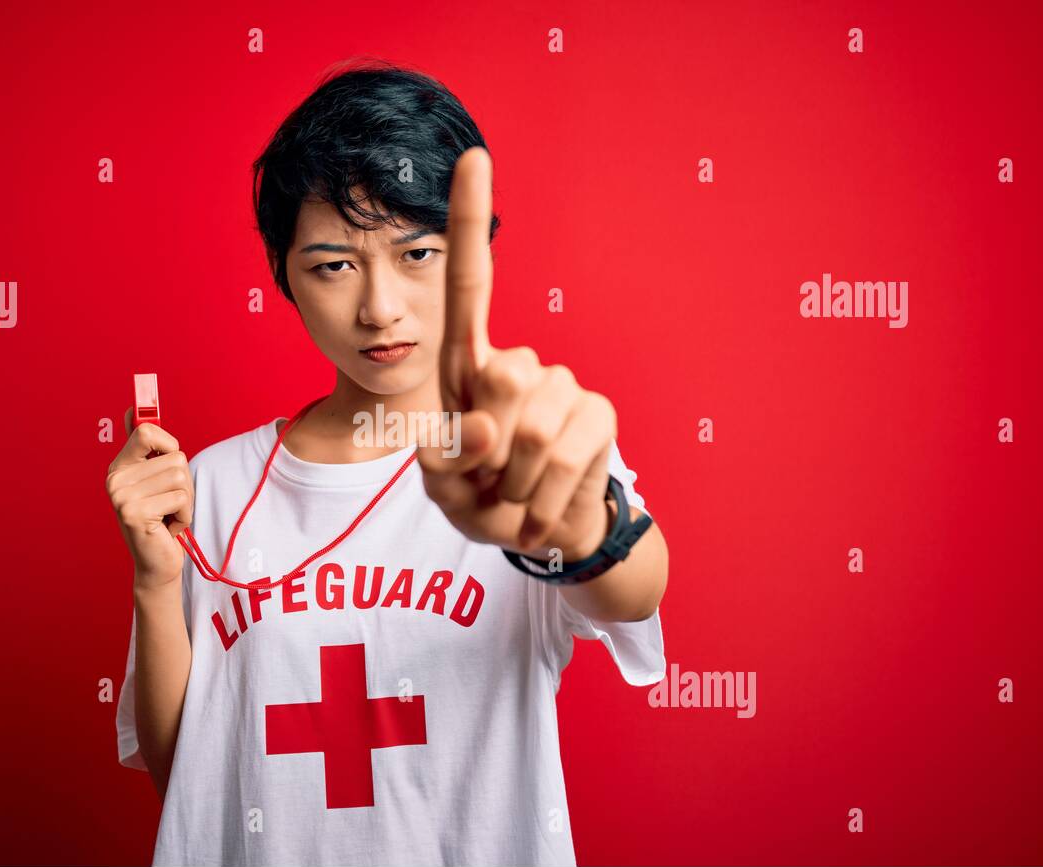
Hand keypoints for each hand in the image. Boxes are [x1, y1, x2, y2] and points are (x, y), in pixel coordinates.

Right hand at [106, 407, 194, 591]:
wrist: (157, 563)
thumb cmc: (161, 519)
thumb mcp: (154, 480)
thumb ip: (144, 447)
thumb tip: (133, 410)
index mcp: (119, 467)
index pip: (146, 431)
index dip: (169, 443)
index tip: (169, 459)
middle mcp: (115, 479)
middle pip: (175, 457)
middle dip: (184, 482)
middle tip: (169, 503)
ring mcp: (121, 496)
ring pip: (180, 477)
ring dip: (186, 500)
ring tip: (169, 515)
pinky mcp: (135, 513)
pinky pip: (181, 498)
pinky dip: (184, 515)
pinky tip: (168, 528)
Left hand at [418, 147, 618, 562]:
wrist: (543, 534)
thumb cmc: (480, 498)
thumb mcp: (445, 488)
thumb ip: (447, 461)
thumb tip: (482, 430)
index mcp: (466, 367)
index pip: (468, 288)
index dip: (471, 224)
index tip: (473, 155)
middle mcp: (517, 363)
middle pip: (504, 375)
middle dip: (488, 448)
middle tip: (488, 478)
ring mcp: (563, 385)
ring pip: (534, 431)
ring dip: (514, 485)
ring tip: (513, 494)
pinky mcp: (597, 413)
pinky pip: (567, 458)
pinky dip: (544, 500)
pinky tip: (541, 509)